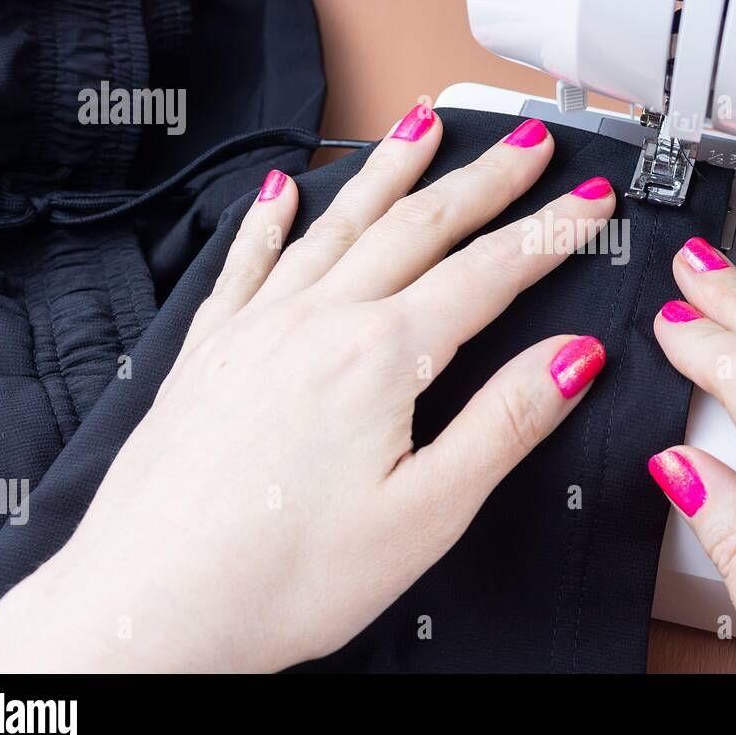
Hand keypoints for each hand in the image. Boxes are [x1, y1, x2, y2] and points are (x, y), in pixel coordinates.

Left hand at [0, 108, 614, 672]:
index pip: (488, 273)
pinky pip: (247, 262)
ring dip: (389, 170)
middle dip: (483, 179)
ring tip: (423, 124)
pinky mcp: (208, 353)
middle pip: (418, 227)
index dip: (549, 232)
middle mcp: (315, 323)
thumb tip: (573, 356)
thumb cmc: (281, 576)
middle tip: (524, 143)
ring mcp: (256, 330)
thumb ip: (505, 422)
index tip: (588, 201)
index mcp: (379, 358)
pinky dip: (271, 218)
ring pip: (338, 224)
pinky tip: (282, 189)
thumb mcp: (427, 515)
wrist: (147, 609)